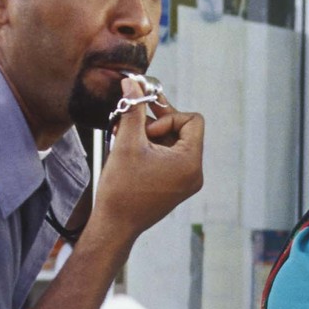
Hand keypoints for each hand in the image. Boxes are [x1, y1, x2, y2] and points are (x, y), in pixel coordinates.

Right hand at [89, 78, 204, 247]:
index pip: (192, 120)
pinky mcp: (175, 187)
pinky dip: (151, 150)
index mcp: (191, 162)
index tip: (145, 129)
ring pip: (174, 143)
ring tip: (125, 138)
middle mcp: (194, 173)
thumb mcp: (127, 142)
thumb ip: (133, 109)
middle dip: (156, 124)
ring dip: (150, 136)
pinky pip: (169, 158)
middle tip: (131, 124)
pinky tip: (130, 151)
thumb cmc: (121, 190)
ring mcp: (186, 182)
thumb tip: (132, 83)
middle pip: (183, 130)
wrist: (114, 225)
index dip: (168, 116)